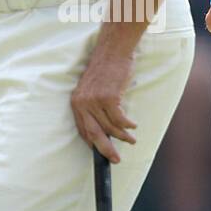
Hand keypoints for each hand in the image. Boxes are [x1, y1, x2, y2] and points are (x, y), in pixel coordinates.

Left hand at [71, 47, 136, 162]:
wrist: (113, 51)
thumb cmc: (105, 69)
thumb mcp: (92, 88)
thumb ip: (93, 106)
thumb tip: (102, 128)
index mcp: (76, 102)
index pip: (83, 129)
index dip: (92, 143)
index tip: (101, 152)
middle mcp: (82, 103)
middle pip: (94, 134)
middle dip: (106, 149)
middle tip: (115, 159)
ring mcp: (95, 101)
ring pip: (111, 127)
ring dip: (123, 136)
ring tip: (131, 140)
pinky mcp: (109, 98)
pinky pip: (120, 119)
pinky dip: (128, 125)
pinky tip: (133, 125)